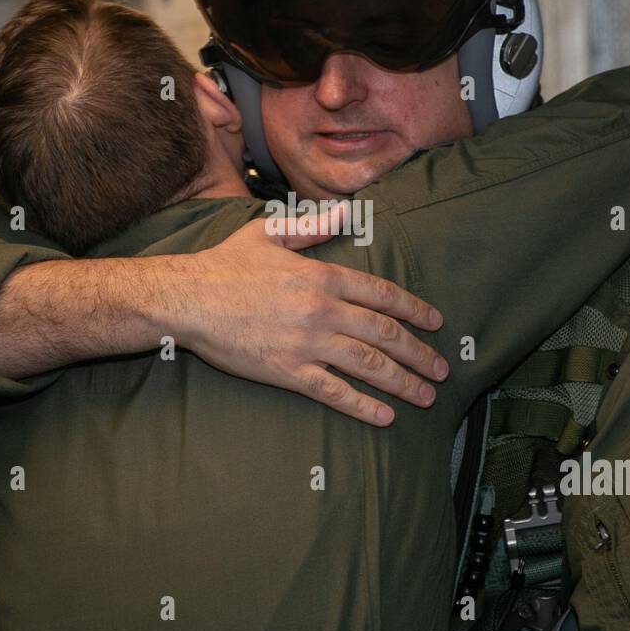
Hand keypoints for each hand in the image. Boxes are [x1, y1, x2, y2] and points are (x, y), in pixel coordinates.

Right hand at [175, 212, 448, 425]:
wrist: (188, 298)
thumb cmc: (224, 264)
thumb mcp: (269, 233)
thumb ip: (311, 228)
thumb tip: (344, 215)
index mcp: (322, 276)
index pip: (381, 294)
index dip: (413, 309)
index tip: (435, 323)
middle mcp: (323, 310)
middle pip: (384, 333)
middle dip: (418, 353)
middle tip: (441, 370)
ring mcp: (307, 343)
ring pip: (368, 365)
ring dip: (402, 382)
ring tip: (425, 396)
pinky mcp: (288, 371)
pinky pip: (334, 392)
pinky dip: (362, 405)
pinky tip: (384, 416)